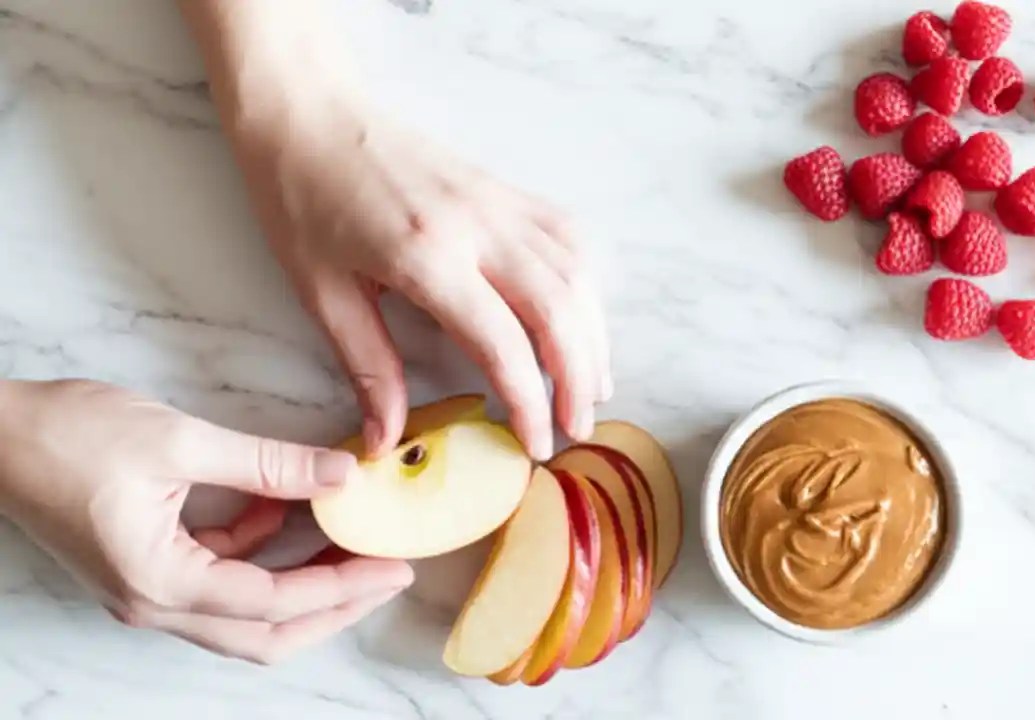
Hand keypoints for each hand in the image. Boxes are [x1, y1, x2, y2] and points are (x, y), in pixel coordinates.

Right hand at [0, 379, 413, 664]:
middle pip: (265, 633)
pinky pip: (217, 577)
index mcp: (161, 582)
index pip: (276, 603)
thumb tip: (342, 475)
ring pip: (244, 613)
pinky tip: (282, 509)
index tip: (393, 567)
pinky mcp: (145, 567)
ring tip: (353, 544)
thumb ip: (267, 464)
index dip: (343, 587)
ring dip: (301, 583)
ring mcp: (147, 591)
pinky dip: (258, 553)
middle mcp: (154, 603)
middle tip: (387, 573)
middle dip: (334, 606)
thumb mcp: (179, 442)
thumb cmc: (67, 435)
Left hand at [227, 88, 610, 461]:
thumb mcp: (322, 292)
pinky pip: (567, 239)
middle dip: (579, 377)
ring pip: (576, 275)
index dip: (530, 402)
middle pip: (559, 310)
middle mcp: (477, 227)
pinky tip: (582, 319)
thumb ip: (367, 369)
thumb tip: (387, 440)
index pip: (503, 343)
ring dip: (593, 336)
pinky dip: (585, 286)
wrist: (307, 111)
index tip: (536, 445)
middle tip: (578, 427)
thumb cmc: (301, 198)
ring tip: (592, 386)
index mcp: (426, 256)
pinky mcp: (504, 191)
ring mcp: (498, 203)